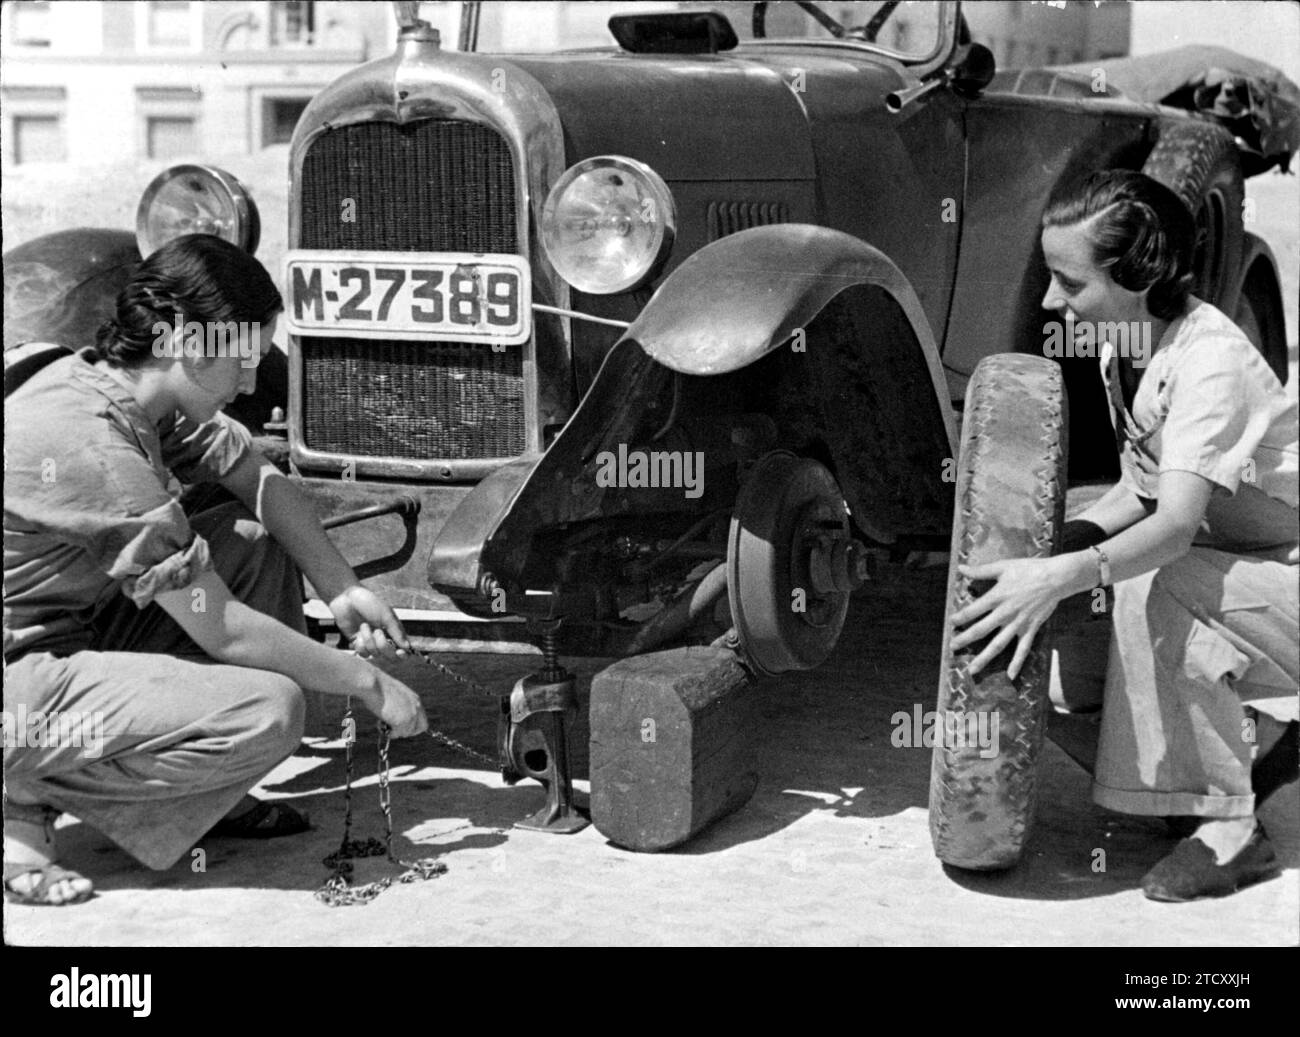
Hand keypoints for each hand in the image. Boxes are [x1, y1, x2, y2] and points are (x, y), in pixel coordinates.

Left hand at [329, 585, 409, 660]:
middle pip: (388, 656)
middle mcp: (383, 639)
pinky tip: (357, 633)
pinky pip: (362, 653)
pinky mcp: (357, 644)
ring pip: (374, 654)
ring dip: (368, 640)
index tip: (399, 652)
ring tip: (364, 626)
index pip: (402, 649)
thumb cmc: (370, 603)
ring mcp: (370, 642)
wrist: (348, 599)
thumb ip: (396, 632)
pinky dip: (360, 644)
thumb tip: (408, 648)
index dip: (403, 654)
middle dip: (382, 645)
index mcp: (393, 631)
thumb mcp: (386, 615)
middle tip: (377, 631)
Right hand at [365, 670, 428, 737]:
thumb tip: (397, 720)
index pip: (423, 721)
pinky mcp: (402, 722)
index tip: (402, 728)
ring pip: (405, 733)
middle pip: (419, 729)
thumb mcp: (395, 696)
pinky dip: (387, 733)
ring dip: (394, 731)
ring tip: (381, 721)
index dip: (413, 727)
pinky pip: (395, 735)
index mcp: (415, 700)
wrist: (373, 683)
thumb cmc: (378, 687)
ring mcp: (410, 715)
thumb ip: (401, 707)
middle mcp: (416, 708)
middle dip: (406, 731)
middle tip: (394, 728)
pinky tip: (379, 723)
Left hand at [949, 556, 1073, 680]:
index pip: (973, 611)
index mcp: (997, 596)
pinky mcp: (1031, 629)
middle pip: (981, 630)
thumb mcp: (1003, 567)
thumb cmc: (1028, 570)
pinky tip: (1010, 675)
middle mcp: (1005, 613)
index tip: (951, 623)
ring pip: (998, 644)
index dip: (960, 618)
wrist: (1056, 578)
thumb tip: (960, 568)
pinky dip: (1017, 663)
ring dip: (984, 658)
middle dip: (965, 640)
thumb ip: (980, 571)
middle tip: (952, 647)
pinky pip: (1023, 649)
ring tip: (972, 669)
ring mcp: (1018, 624)